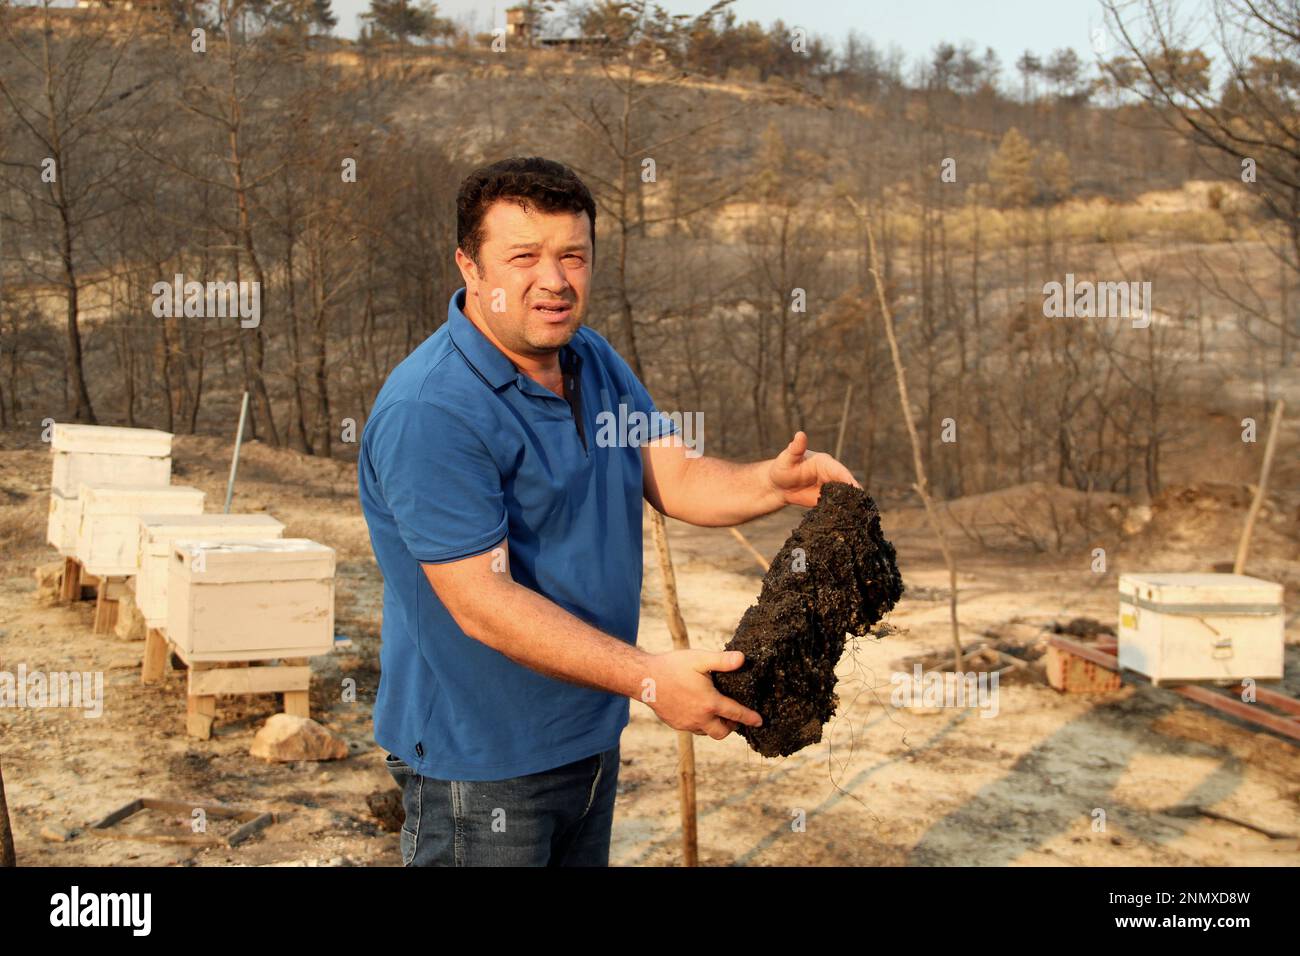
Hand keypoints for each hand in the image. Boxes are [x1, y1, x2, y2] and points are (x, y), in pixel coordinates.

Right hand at [644, 649, 762, 739]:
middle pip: (723, 732)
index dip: (750, 717)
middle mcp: (699, 718)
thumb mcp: (700, 659)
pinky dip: (701, 724)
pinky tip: (699, 711)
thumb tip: (743, 659)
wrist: (644, 679)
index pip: (736, 714)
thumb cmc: (673, 666)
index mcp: (709, 703)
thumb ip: (722, 660)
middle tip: (735, 717)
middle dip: (732, 726)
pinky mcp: (676, 724)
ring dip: (715, 725)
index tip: (760, 721)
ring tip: (717, 713)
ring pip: (707, 732)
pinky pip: (694, 729)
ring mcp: (687, 724)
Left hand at [767, 431, 860, 507]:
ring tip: (859, 515)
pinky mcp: (826, 500)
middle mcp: (831, 475)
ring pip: (845, 496)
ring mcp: (830, 488)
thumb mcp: (787, 458)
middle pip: (847, 485)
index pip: (840, 471)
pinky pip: (837, 506)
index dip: (848, 480)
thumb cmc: (782, 467)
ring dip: (851, 504)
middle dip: (854, 495)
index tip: (857, 489)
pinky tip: (847, 520)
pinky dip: (842, 512)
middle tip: (862, 506)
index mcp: (825, 463)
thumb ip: (795, 448)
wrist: (777, 485)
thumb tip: (800, 434)